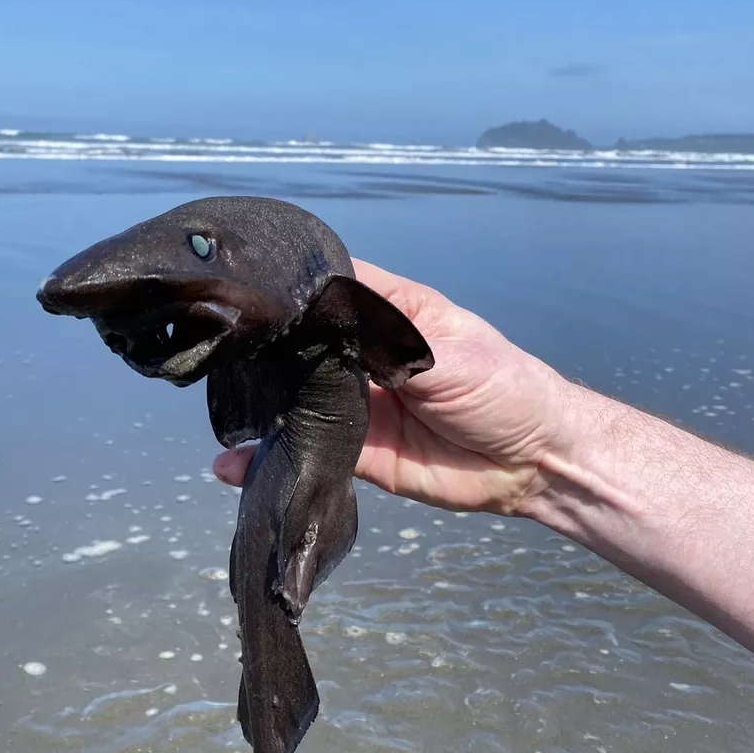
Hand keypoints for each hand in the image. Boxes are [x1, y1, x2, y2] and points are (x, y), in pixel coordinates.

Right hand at [212, 259, 572, 513]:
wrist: (535, 463)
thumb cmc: (505, 388)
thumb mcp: (446, 350)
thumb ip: (385, 340)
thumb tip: (325, 322)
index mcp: (389, 315)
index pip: (330, 289)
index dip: (292, 288)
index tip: (246, 291)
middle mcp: (367, 357)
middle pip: (305, 348)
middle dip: (267, 352)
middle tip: (219, 355)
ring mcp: (359, 407)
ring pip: (298, 403)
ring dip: (263, 407)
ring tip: (221, 407)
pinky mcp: (358, 455)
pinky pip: (309, 454)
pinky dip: (271, 461)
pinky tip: (235, 464)